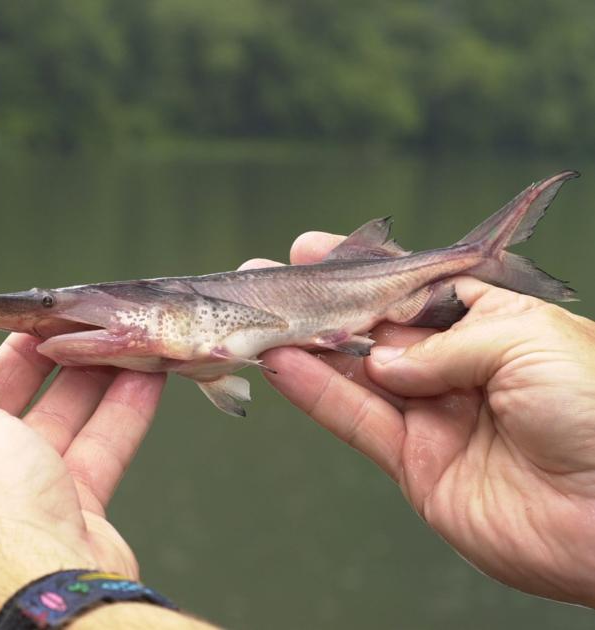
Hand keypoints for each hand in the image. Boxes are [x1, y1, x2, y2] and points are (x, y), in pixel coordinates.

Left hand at [0, 315, 164, 627]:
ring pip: (39, 418)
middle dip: (9, 352)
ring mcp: (6, 492)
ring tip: (98, 333)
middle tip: (40, 314)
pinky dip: (115, 413)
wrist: (52, 602)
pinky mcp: (60, 508)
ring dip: (73, 376)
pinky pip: (87, 449)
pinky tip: (142, 375)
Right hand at [246, 233, 594, 606]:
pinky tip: (283, 366)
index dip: (366, 269)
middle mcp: (458, 368)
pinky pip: (357, 421)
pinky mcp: (417, 465)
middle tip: (270, 280)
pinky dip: (317, 394)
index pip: (416, 288)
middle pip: (376, 329)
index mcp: (495, 326)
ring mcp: (434, 417)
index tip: (315, 250)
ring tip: (260, 321)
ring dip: (306, 346)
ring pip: (356, 374)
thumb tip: (382, 361)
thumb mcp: (526, 341)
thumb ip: (442, 345)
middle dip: (322, 303)